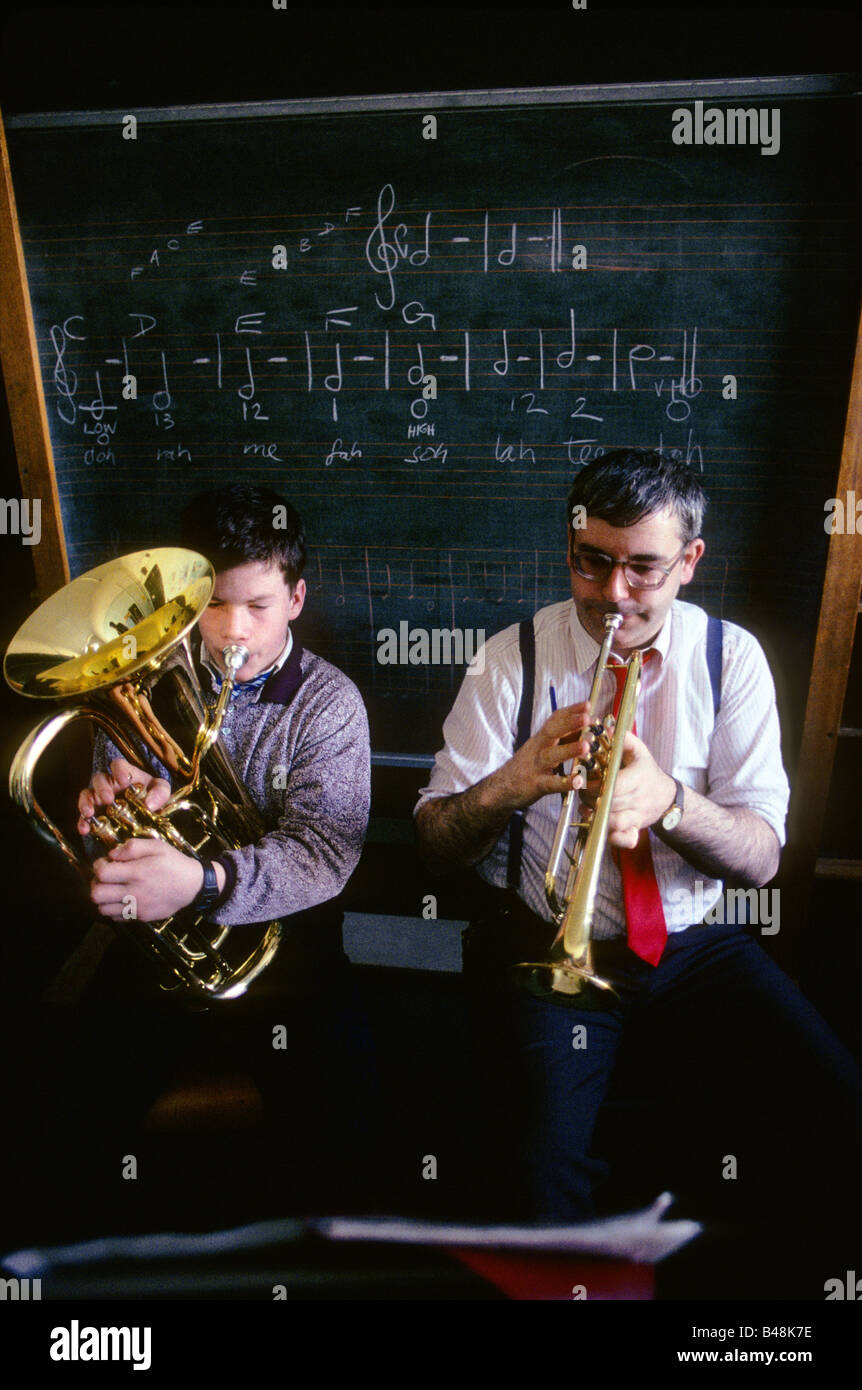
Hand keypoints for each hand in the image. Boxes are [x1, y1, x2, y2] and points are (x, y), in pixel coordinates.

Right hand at [77, 757, 170, 836]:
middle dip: (102, 788)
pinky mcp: (94, 813)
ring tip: (89, 813)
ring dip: (86, 803)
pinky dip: (82, 822)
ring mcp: (99, 798)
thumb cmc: (152, 795)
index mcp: (124, 773)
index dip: (119, 770)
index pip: (117, 765)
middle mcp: (109, 783)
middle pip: (99, 779)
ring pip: (87, 795)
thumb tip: (150, 804)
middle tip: (108, 799)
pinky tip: (84, 829)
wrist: (147, 813)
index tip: (124, 781)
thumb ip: (160, 792)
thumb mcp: (161, 790)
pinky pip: (84, 816)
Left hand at [90, 838, 204, 921]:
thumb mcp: (157, 846)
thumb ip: (133, 846)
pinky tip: (121, 898)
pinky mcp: (141, 917)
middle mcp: (135, 893)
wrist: (194, 886)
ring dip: (103, 898)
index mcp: (137, 873)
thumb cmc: (175, 863)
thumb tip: (112, 854)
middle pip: (97, 894)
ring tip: (112, 888)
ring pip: (102, 909)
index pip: (102, 873)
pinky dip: (113, 908)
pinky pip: (116, 917)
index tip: (104, 862)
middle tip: (105, 877)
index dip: (97, 866)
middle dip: (95, 883)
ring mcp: (137, 907)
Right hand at [495, 701, 595, 810]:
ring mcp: (535, 767)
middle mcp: (537, 749)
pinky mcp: (535, 785)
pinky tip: (578, 781)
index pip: (554, 720)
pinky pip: (551, 783)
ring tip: (586, 746)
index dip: (570, 711)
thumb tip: (586, 731)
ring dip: (569, 750)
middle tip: (587, 718)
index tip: (586, 705)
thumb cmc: (527, 767)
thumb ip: (562, 740)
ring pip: (551, 756)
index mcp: (540, 739)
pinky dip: (565, 782)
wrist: (499, 788)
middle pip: (551, 732)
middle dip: (570, 723)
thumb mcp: (541, 750)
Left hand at [580, 731, 675, 849]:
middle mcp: (639, 799)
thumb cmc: (645, 770)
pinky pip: (626, 841)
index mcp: (638, 777)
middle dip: (589, 798)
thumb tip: (606, 728)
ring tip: (586, 806)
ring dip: (596, 816)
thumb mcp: (638, 751)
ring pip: (614, 822)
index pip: (616, 785)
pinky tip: (601, 827)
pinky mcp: (636, 830)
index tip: (585, 779)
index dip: (598, 785)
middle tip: (581, 790)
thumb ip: (622, 739)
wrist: (665, 796)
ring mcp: (638, 816)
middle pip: (609, 803)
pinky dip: (613, 838)